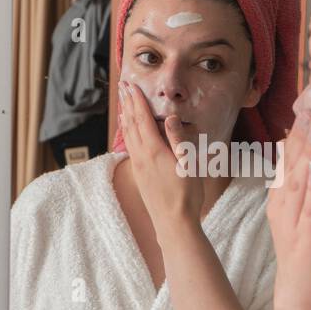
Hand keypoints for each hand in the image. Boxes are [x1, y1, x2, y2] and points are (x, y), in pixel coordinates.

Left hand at [118, 80, 204, 237]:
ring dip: (125, 116)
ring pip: (128, 135)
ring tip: (122, 103)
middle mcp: (142, 156)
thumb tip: (171, 118)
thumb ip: (178, 140)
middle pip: (131, 124)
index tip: (132, 85)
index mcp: (154, 151)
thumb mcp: (188, 165)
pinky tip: (128, 131)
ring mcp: (138, 166)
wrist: (173, 224)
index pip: (143, 119)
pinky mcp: (139, 174)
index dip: (137, 101)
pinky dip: (127, 132)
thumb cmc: (186, 196)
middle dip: (127, 104)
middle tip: (123, 87)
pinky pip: (129, 146)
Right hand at [266, 109, 310, 309]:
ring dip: (305, 152)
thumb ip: (303, 191)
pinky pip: (308, 204)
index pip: (285, 162)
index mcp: (279, 199)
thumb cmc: (303, 250)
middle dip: (299, 135)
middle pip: (289, 165)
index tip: (305, 110)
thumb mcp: (302, 214)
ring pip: (297, 179)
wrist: (297, 288)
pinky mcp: (304, 233)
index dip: (294, 136)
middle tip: (309, 109)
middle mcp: (280, 205)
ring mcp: (291, 219)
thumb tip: (309, 165)